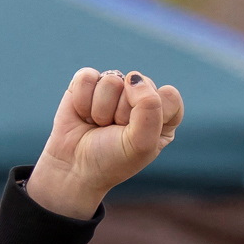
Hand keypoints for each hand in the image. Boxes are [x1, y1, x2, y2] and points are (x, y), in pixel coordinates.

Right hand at [25, 68, 185, 218]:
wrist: (74, 166)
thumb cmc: (112, 159)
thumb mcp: (141, 143)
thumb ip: (149, 108)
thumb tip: (133, 77)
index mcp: (164, 116)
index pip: (169, 96)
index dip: (150, 113)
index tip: (136, 133)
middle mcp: (141, 99)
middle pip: (140, 85)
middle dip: (122, 113)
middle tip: (113, 130)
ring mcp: (115, 88)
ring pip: (112, 80)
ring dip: (101, 109)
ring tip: (98, 123)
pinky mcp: (89, 83)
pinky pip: (87, 77)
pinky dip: (82, 100)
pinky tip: (83, 114)